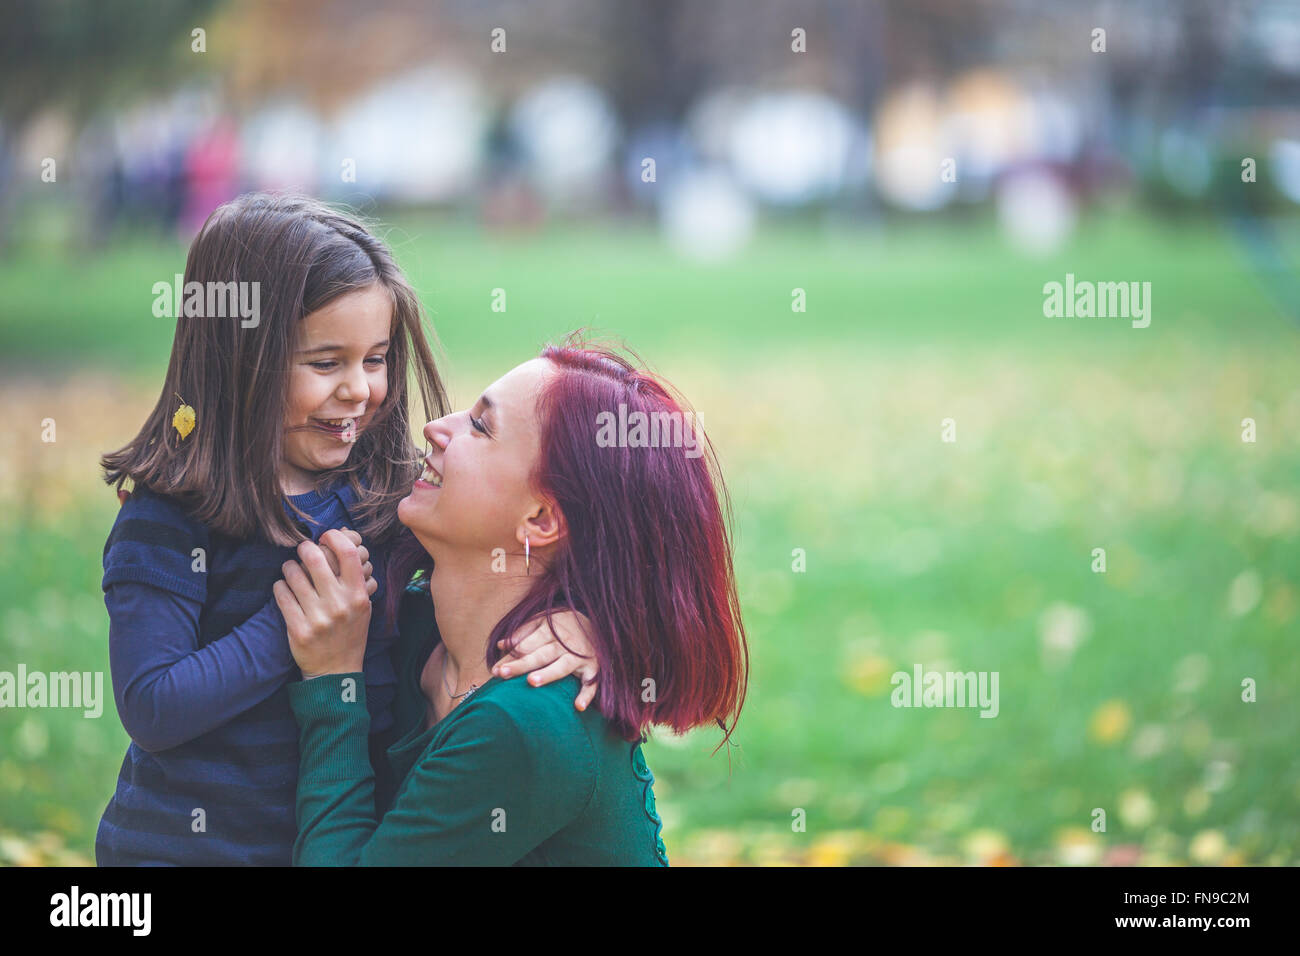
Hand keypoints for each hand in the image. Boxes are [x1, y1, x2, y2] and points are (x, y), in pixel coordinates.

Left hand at [273, 529, 373, 678]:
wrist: (336, 671)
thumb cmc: (349, 632)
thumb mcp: (362, 605)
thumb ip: (355, 576)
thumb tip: (342, 539)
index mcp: (358, 595)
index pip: (347, 553)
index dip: (334, 537)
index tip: (326, 537)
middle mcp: (339, 604)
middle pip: (315, 557)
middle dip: (305, 548)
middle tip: (302, 550)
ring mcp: (318, 617)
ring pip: (293, 573)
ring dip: (289, 567)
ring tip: (291, 570)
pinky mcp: (298, 629)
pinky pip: (281, 594)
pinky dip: (280, 586)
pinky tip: (284, 588)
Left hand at [491, 611, 598, 710]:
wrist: (598, 622)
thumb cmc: (562, 626)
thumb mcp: (542, 621)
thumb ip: (522, 633)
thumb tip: (500, 645)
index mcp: (549, 631)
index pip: (526, 645)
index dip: (511, 657)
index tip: (495, 670)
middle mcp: (564, 644)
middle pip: (540, 655)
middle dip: (522, 664)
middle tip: (503, 673)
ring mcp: (580, 657)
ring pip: (563, 666)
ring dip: (549, 674)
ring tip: (532, 682)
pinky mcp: (594, 668)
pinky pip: (591, 683)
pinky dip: (587, 694)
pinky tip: (578, 706)